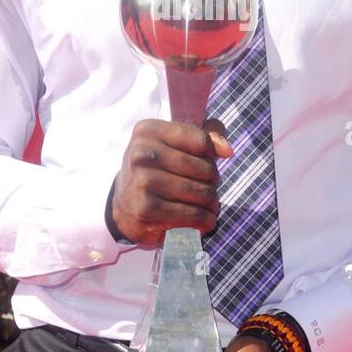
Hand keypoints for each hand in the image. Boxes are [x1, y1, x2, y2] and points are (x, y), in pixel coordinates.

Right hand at [108, 117, 232, 247]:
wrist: (124, 206)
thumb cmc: (157, 170)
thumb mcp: (174, 144)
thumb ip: (206, 135)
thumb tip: (226, 150)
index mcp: (148, 131)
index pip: (200, 140)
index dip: (212, 154)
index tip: (210, 162)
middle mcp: (142, 154)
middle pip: (204, 168)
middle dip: (214, 182)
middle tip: (209, 188)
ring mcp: (142, 181)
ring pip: (201, 192)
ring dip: (212, 203)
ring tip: (210, 205)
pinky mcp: (146, 209)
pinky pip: (192, 214)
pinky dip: (205, 220)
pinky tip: (205, 220)